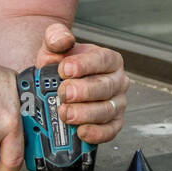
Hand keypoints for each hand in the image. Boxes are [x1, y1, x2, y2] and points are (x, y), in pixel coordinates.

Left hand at [36, 22, 128, 144]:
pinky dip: (96, 133)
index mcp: (108, 59)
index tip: (64, 69)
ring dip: (86, 113)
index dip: (84, 65)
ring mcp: (117, 103)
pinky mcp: (113, 123)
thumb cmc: (60, 66)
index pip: (102, 60)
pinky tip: (81, 131)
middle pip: (106, 87)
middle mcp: (117, 81)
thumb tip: (63, 39)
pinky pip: (110, 130)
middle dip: (83, 91)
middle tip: (64, 93)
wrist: (57, 85)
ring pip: (107, 110)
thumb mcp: (54, 48)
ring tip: (65, 113)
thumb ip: (56, 37)